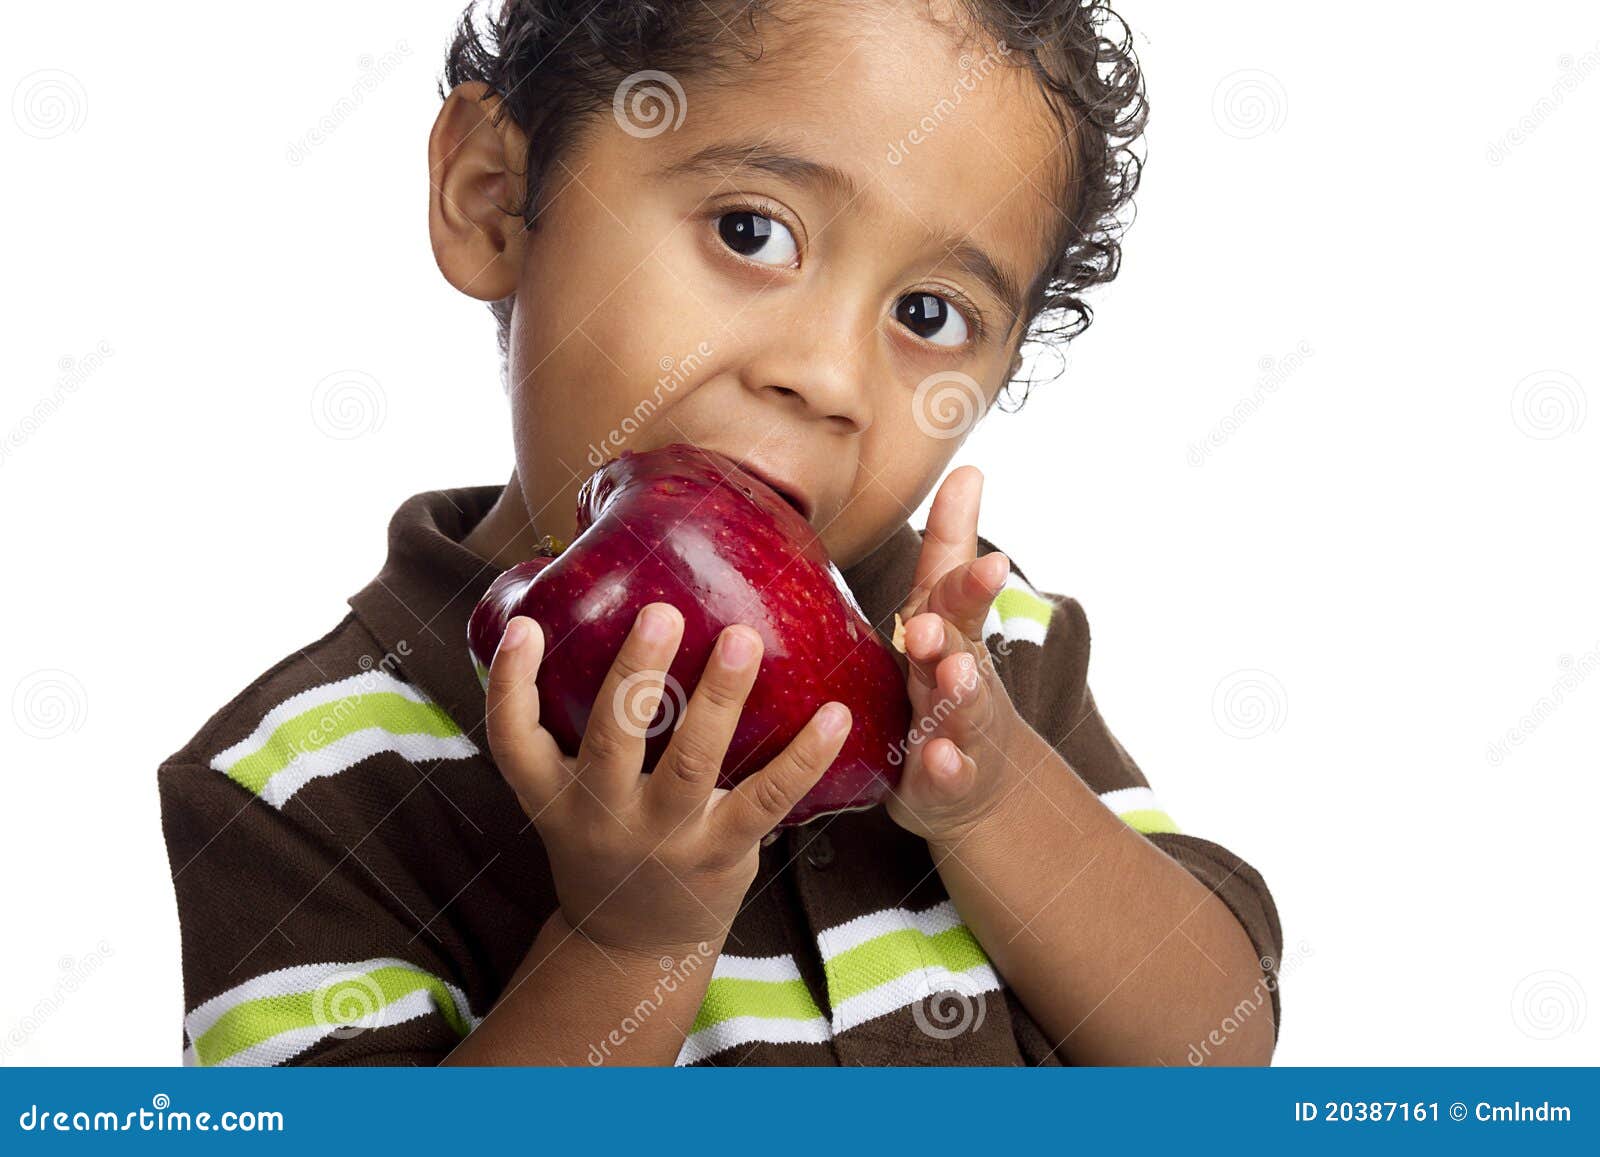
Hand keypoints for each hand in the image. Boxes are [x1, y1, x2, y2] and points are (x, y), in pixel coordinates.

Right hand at [485, 603, 851, 956]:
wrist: (632, 944)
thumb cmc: (606, 839)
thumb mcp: (567, 796)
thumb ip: (575, 727)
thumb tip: (608, 616)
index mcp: (553, 794)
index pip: (511, 738)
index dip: (511, 681)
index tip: (529, 626)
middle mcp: (602, 816)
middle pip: (611, 740)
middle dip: (636, 674)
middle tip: (662, 613)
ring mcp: (663, 838)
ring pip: (690, 763)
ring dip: (719, 698)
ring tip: (742, 640)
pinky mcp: (721, 854)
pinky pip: (767, 799)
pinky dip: (804, 756)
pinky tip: (835, 715)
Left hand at [886, 467, 1025, 843]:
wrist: (981, 779)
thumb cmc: (948, 676)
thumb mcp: (944, 611)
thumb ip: (950, 544)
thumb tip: (969, 467)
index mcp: (951, 634)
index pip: (957, 601)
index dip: (972, 583)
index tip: (994, 561)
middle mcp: (960, 679)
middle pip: (956, 654)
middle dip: (947, 637)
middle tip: (929, 625)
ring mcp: (957, 730)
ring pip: (958, 711)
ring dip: (955, 694)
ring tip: (951, 678)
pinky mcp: (943, 779)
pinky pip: (946, 772)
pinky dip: (946, 765)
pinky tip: (938, 758)